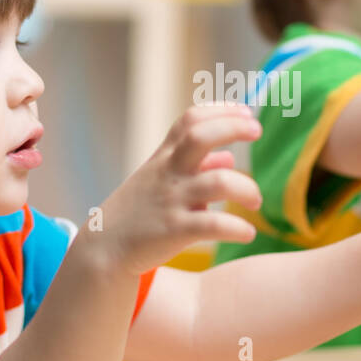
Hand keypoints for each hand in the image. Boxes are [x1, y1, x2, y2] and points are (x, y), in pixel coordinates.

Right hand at [84, 103, 263, 275]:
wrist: (104, 249)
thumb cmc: (138, 212)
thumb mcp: (161, 182)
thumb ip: (196, 167)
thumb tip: (229, 157)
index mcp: (165, 158)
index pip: (191, 119)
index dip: (221, 111)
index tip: (246, 112)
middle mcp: (169, 173)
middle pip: (200, 136)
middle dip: (232, 128)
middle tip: (257, 131)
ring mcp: (172, 201)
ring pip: (218, 182)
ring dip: (246, 187)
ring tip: (256, 199)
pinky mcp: (175, 231)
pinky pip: (214, 225)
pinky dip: (238, 228)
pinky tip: (248, 233)